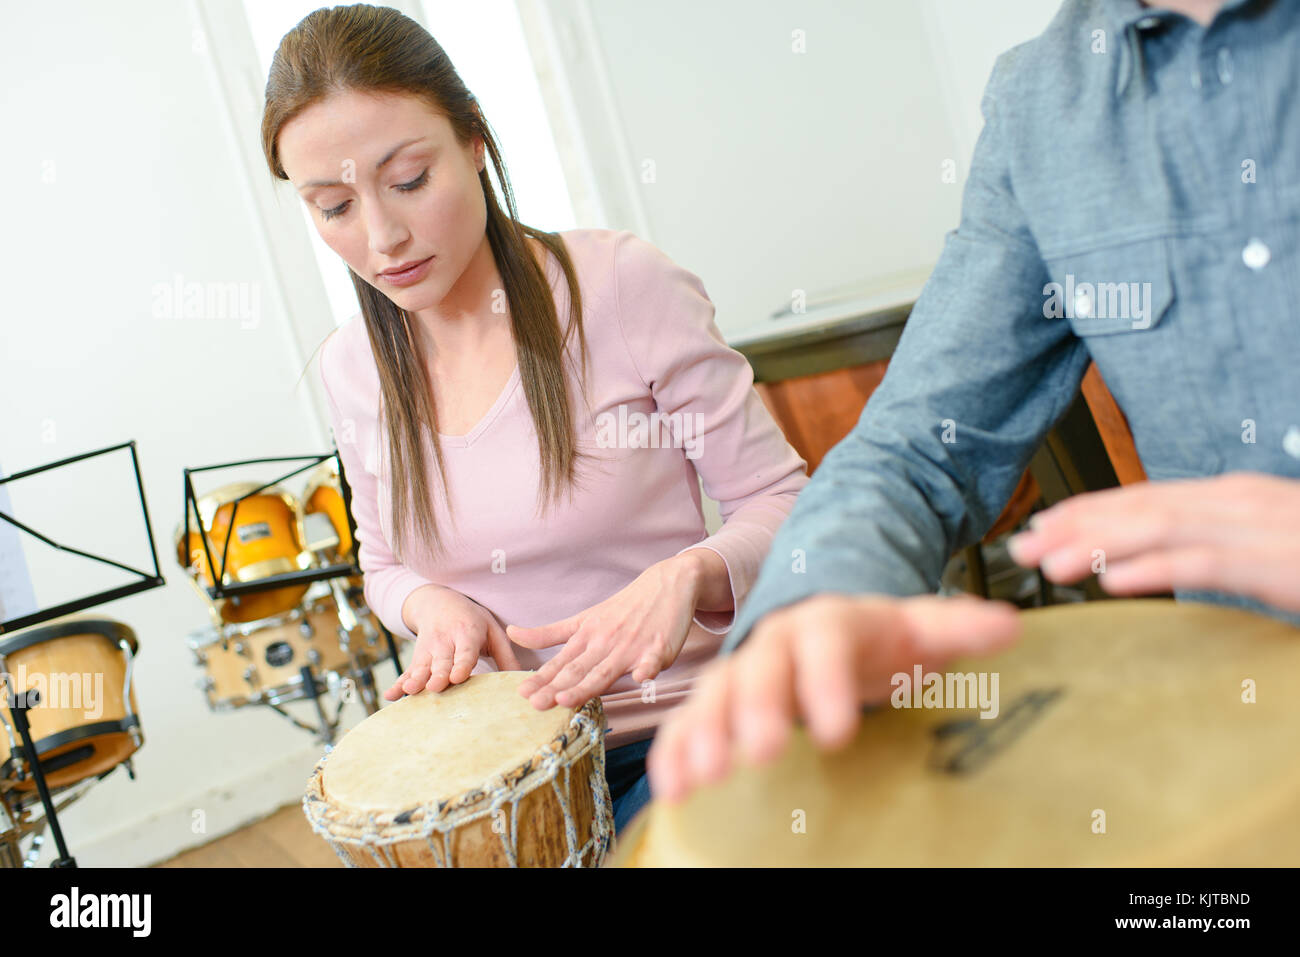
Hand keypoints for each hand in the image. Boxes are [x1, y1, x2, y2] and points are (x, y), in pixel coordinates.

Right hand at [384, 585, 521, 699]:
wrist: (438, 602)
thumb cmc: (472, 621)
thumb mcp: (492, 630)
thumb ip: (506, 655)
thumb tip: (523, 679)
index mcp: (467, 634)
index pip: (465, 651)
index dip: (461, 664)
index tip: (458, 676)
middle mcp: (445, 642)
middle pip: (441, 661)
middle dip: (438, 674)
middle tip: (436, 686)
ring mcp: (428, 650)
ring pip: (422, 667)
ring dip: (415, 679)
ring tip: (410, 691)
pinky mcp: (417, 658)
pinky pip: (407, 672)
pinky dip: (398, 683)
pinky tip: (390, 696)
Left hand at [507, 555, 702, 709]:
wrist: (667, 584)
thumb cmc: (623, 608)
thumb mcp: (583, 618)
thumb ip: (550, 633)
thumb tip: (512, 633)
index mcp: (586, 637)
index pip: (560, 663)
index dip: (542, 679)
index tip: (522, 694)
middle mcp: (605, 642)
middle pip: (578, 670)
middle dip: (556, 688)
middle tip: (536, 703)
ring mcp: (631, 645)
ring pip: (606, 670)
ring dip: (587, 685)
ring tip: (567, 699)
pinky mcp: (659, 647)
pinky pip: (653, 660)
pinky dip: (648, 668)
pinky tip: (641, 678)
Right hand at [646, 593, 1020, 802]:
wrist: (832, 631)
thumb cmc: (880, 639)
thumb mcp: (919, 628)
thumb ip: (957, 627)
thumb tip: (1009, 625)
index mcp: (827, 621)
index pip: (822, 643)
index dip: (824, 683)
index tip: (836, 732)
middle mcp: (776, 642)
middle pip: (760, 669)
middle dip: (757, 709)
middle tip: (760, 752)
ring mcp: (743, 669)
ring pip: (716, 694)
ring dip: (706, 732)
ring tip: (705, 775)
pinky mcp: (720, 701)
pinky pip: (688, 721)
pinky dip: (676, 750)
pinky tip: (674, 789)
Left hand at [1007, 472, 1299, 612]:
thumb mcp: (1263, 545)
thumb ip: (1211, 545)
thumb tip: (1150, 559)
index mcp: (1231, 497)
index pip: (1143, 498)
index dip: (1086, 511)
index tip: (1038, 526)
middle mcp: (1237, 501)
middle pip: (1138, 509)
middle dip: (1073, 526)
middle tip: (1020, 546)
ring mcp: (1257, 527)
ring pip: (1158, 530)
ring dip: (1096, 546)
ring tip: (1047, 563)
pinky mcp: (1275, 561)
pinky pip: (1202, 563)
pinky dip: (1151, 568)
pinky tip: (1110, 580)